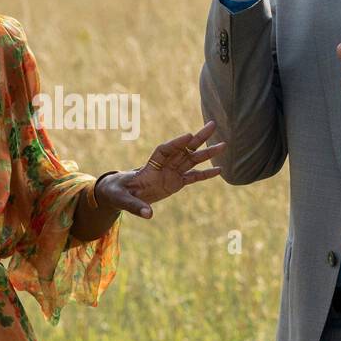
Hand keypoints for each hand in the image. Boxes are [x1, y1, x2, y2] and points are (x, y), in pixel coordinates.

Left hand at [96, 120, 226, 217]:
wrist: (119, 193)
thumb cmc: (117, 192)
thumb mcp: (121, 199)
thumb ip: (135, 206)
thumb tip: (148, 215)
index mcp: (149, 166)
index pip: (164, 151)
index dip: (176, 143)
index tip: (188, 136)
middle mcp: (163, 166)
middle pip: (183, 149)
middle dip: (198, 138)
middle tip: (213, 125)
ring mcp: (171, 173)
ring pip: (191, 160)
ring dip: (207, 153)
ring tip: (224, 145)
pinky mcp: (176, 182)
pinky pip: (193, 177)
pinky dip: (205, 174)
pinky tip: (220, 170)